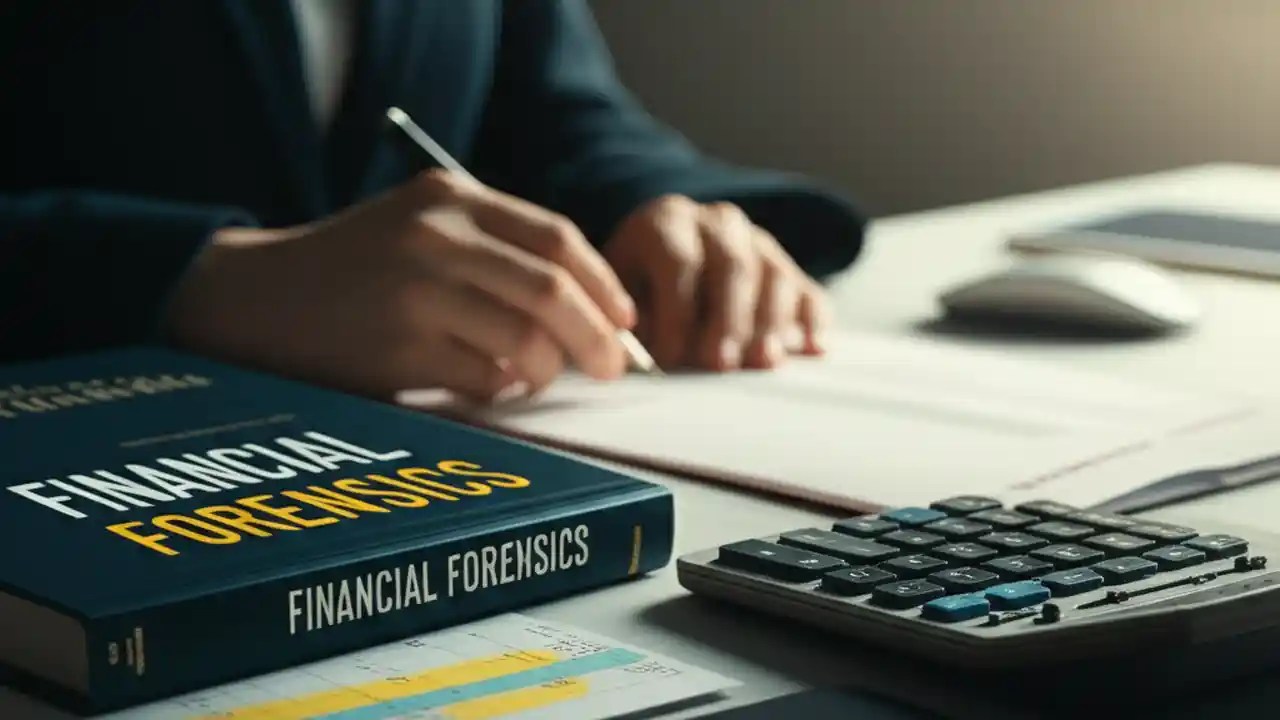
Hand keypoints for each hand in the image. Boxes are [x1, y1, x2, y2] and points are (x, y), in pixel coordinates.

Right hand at [163, 170, 634, 400]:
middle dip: (598, 337)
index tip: (624, 319)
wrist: (257, 298)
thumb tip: (591, 310)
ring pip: (526, 342)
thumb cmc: (357, 269)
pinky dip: (502, 389)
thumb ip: (497, 248)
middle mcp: (435, 237)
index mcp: (449, 197)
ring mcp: (415, 293)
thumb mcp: (421, 224)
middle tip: (611, 367)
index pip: (557, 238)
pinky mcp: (397, 349)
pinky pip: (485, 378)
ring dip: (548, 370)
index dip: (605, 284)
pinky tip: (488, 383)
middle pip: (553, 291)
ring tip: (539, 376)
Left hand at [603, 195, 830, 370]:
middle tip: (720, 364)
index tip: (669, 357)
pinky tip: (814, 349)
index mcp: (666, 221)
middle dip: (726, 319)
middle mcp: (718, 222)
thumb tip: (642, 357)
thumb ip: (627, 319)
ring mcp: (759, 242)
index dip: (675, 311)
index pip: (678, 261)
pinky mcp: (789, 271)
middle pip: (732, 266)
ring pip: (773, 275)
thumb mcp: (618, 295)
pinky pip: (807, 291)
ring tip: (762, 362)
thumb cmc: (635, 292)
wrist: (665, 272)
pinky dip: (813, 320)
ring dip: (769, 323)